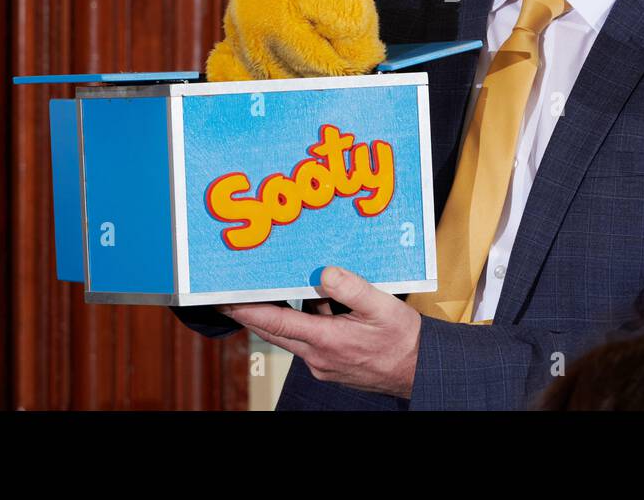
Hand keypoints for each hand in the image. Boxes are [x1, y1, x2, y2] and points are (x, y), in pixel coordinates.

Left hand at [216, 266, 420, 398]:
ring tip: (276, 287)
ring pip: (292, 334)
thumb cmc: (404, 341)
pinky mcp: (331, 364)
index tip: (224, 299)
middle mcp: (318, 356)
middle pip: (274, 330)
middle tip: (231, 293)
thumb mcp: (383, 307)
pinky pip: (308, 339)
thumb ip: (351, 287)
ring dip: (281, 314)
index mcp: (327, 340)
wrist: (419, 371)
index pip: (275, 323)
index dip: (246, 309)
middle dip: (252, 312)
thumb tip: (324, 273)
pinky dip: (304, 321)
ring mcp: (323, 363)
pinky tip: (318, 303)